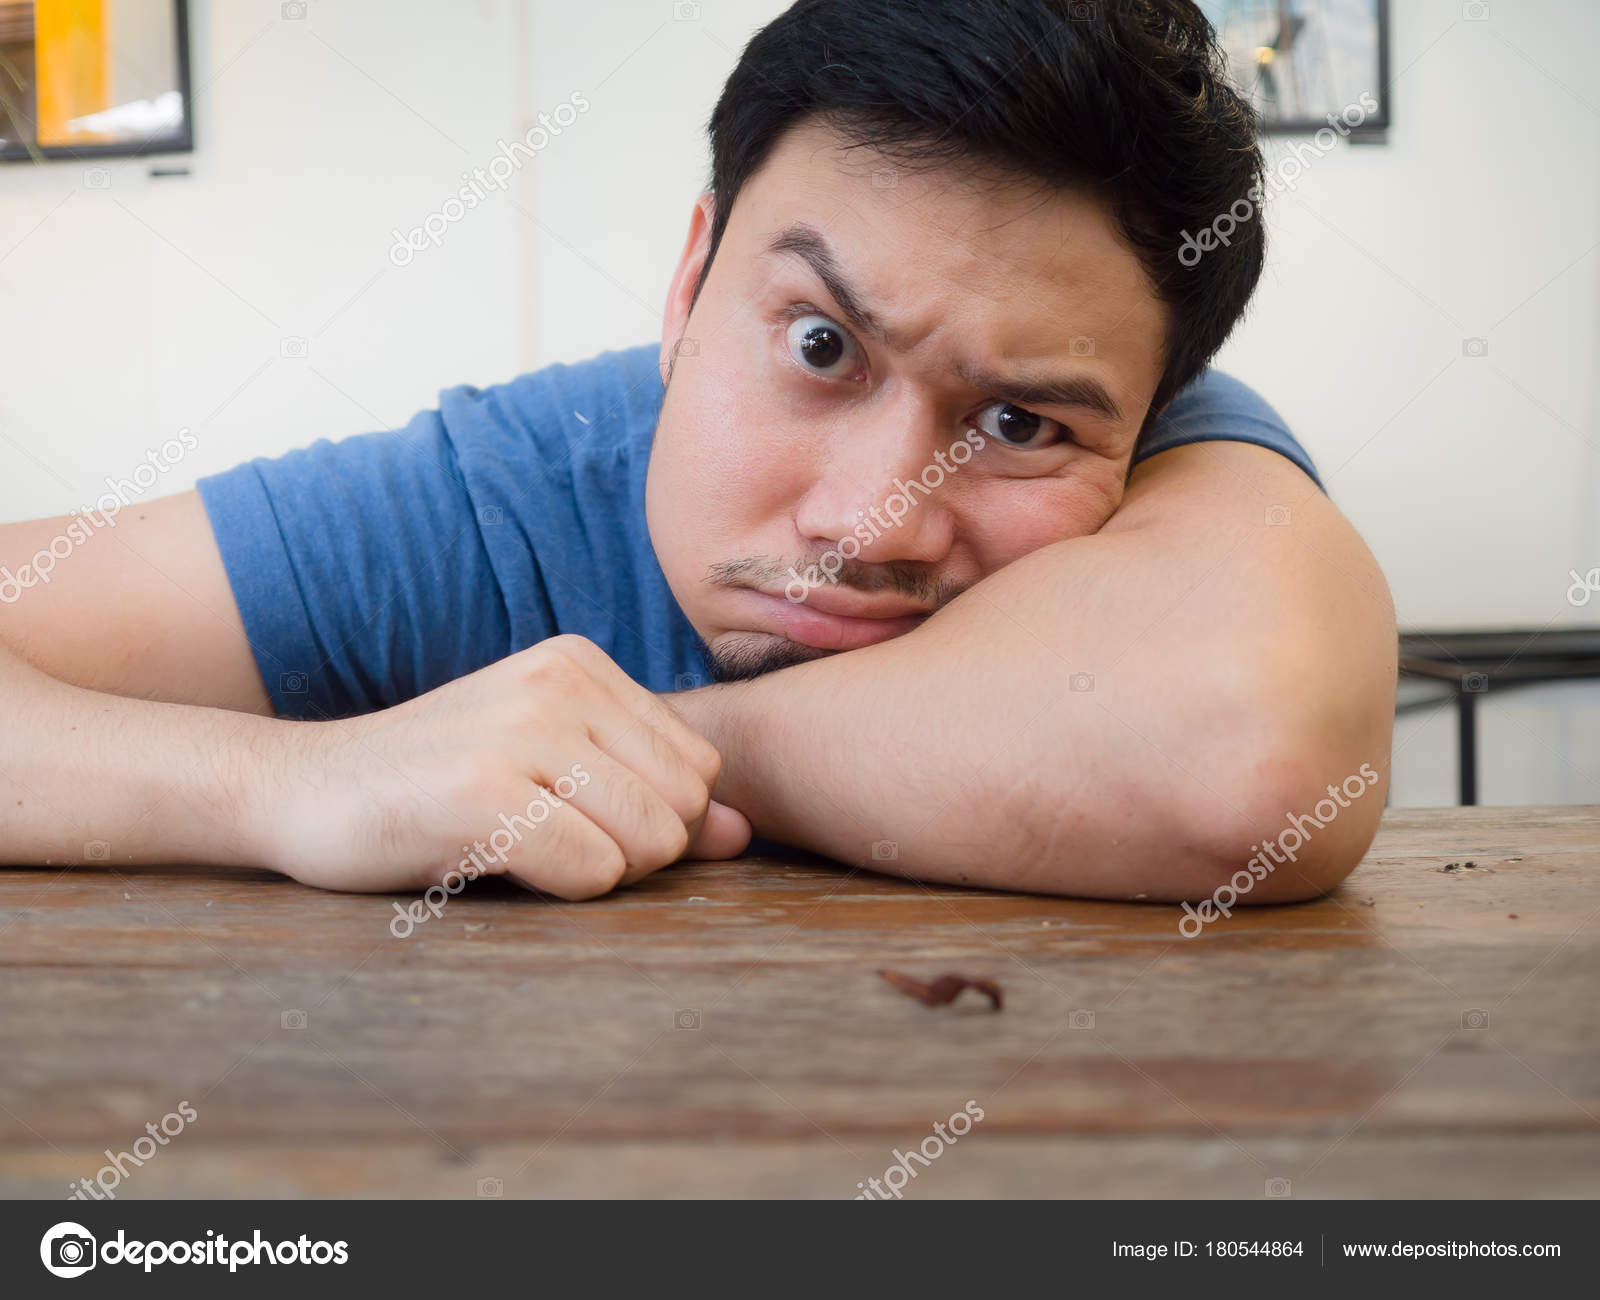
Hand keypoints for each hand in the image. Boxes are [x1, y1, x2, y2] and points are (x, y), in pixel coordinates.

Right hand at [253, 636, 750, 896]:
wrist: (303, 789)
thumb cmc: (438, 785)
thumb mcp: (553, 770)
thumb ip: (651, 794)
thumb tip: (744, 832)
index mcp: (581, 662)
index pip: (698, 767)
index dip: (653, 816)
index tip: (575, 812)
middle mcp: (558, 682)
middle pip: (684, 806)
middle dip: (636, 849)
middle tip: (551, 838)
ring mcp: (520, 732)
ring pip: (649, 841)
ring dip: (597, 870)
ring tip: (524, 845)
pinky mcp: (483, 793)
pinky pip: (591, 872)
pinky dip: (558, 887)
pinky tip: (494, 859)